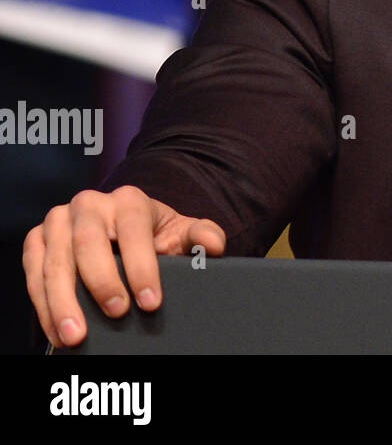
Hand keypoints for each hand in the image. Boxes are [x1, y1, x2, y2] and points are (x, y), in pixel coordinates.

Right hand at [22, 186, 225, 348]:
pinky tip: (57, 330)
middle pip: (89, 245)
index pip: (134, 232)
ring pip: (55, 262)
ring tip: (77, 336)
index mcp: (128, 200)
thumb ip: (201, 236)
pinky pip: (33, 273)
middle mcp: (89, 204)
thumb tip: (214, 245)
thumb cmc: (151, 234)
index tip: (151, 301)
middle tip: (117, 315)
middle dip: (102, 283)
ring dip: (63, 302)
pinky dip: (43, 305)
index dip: (142, 268)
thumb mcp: (179, 231)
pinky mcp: (37, 240)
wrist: (118, 227)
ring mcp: (59, 221)